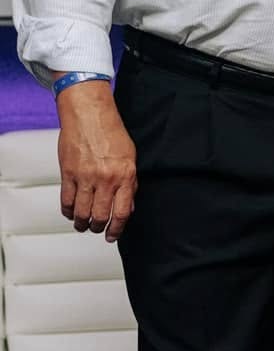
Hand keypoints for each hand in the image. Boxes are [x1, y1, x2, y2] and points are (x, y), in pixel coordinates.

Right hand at [56, 81, 136, 239]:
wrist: (90, 115)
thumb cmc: (111, 133)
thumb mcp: (131, 159)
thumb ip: (130, 184)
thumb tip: (127, 207)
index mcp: (125, 176)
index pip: (121, 213)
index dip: (117, 229)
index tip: (112, 235)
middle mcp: (106, 179)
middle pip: (100, 216)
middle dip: (98, 228)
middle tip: (96, 229)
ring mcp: (85, 177)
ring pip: (81, 211)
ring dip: (81, 222)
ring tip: (82, 224)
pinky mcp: (68, 172)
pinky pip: (65, 199)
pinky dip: (67, 210)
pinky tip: (70, 212)